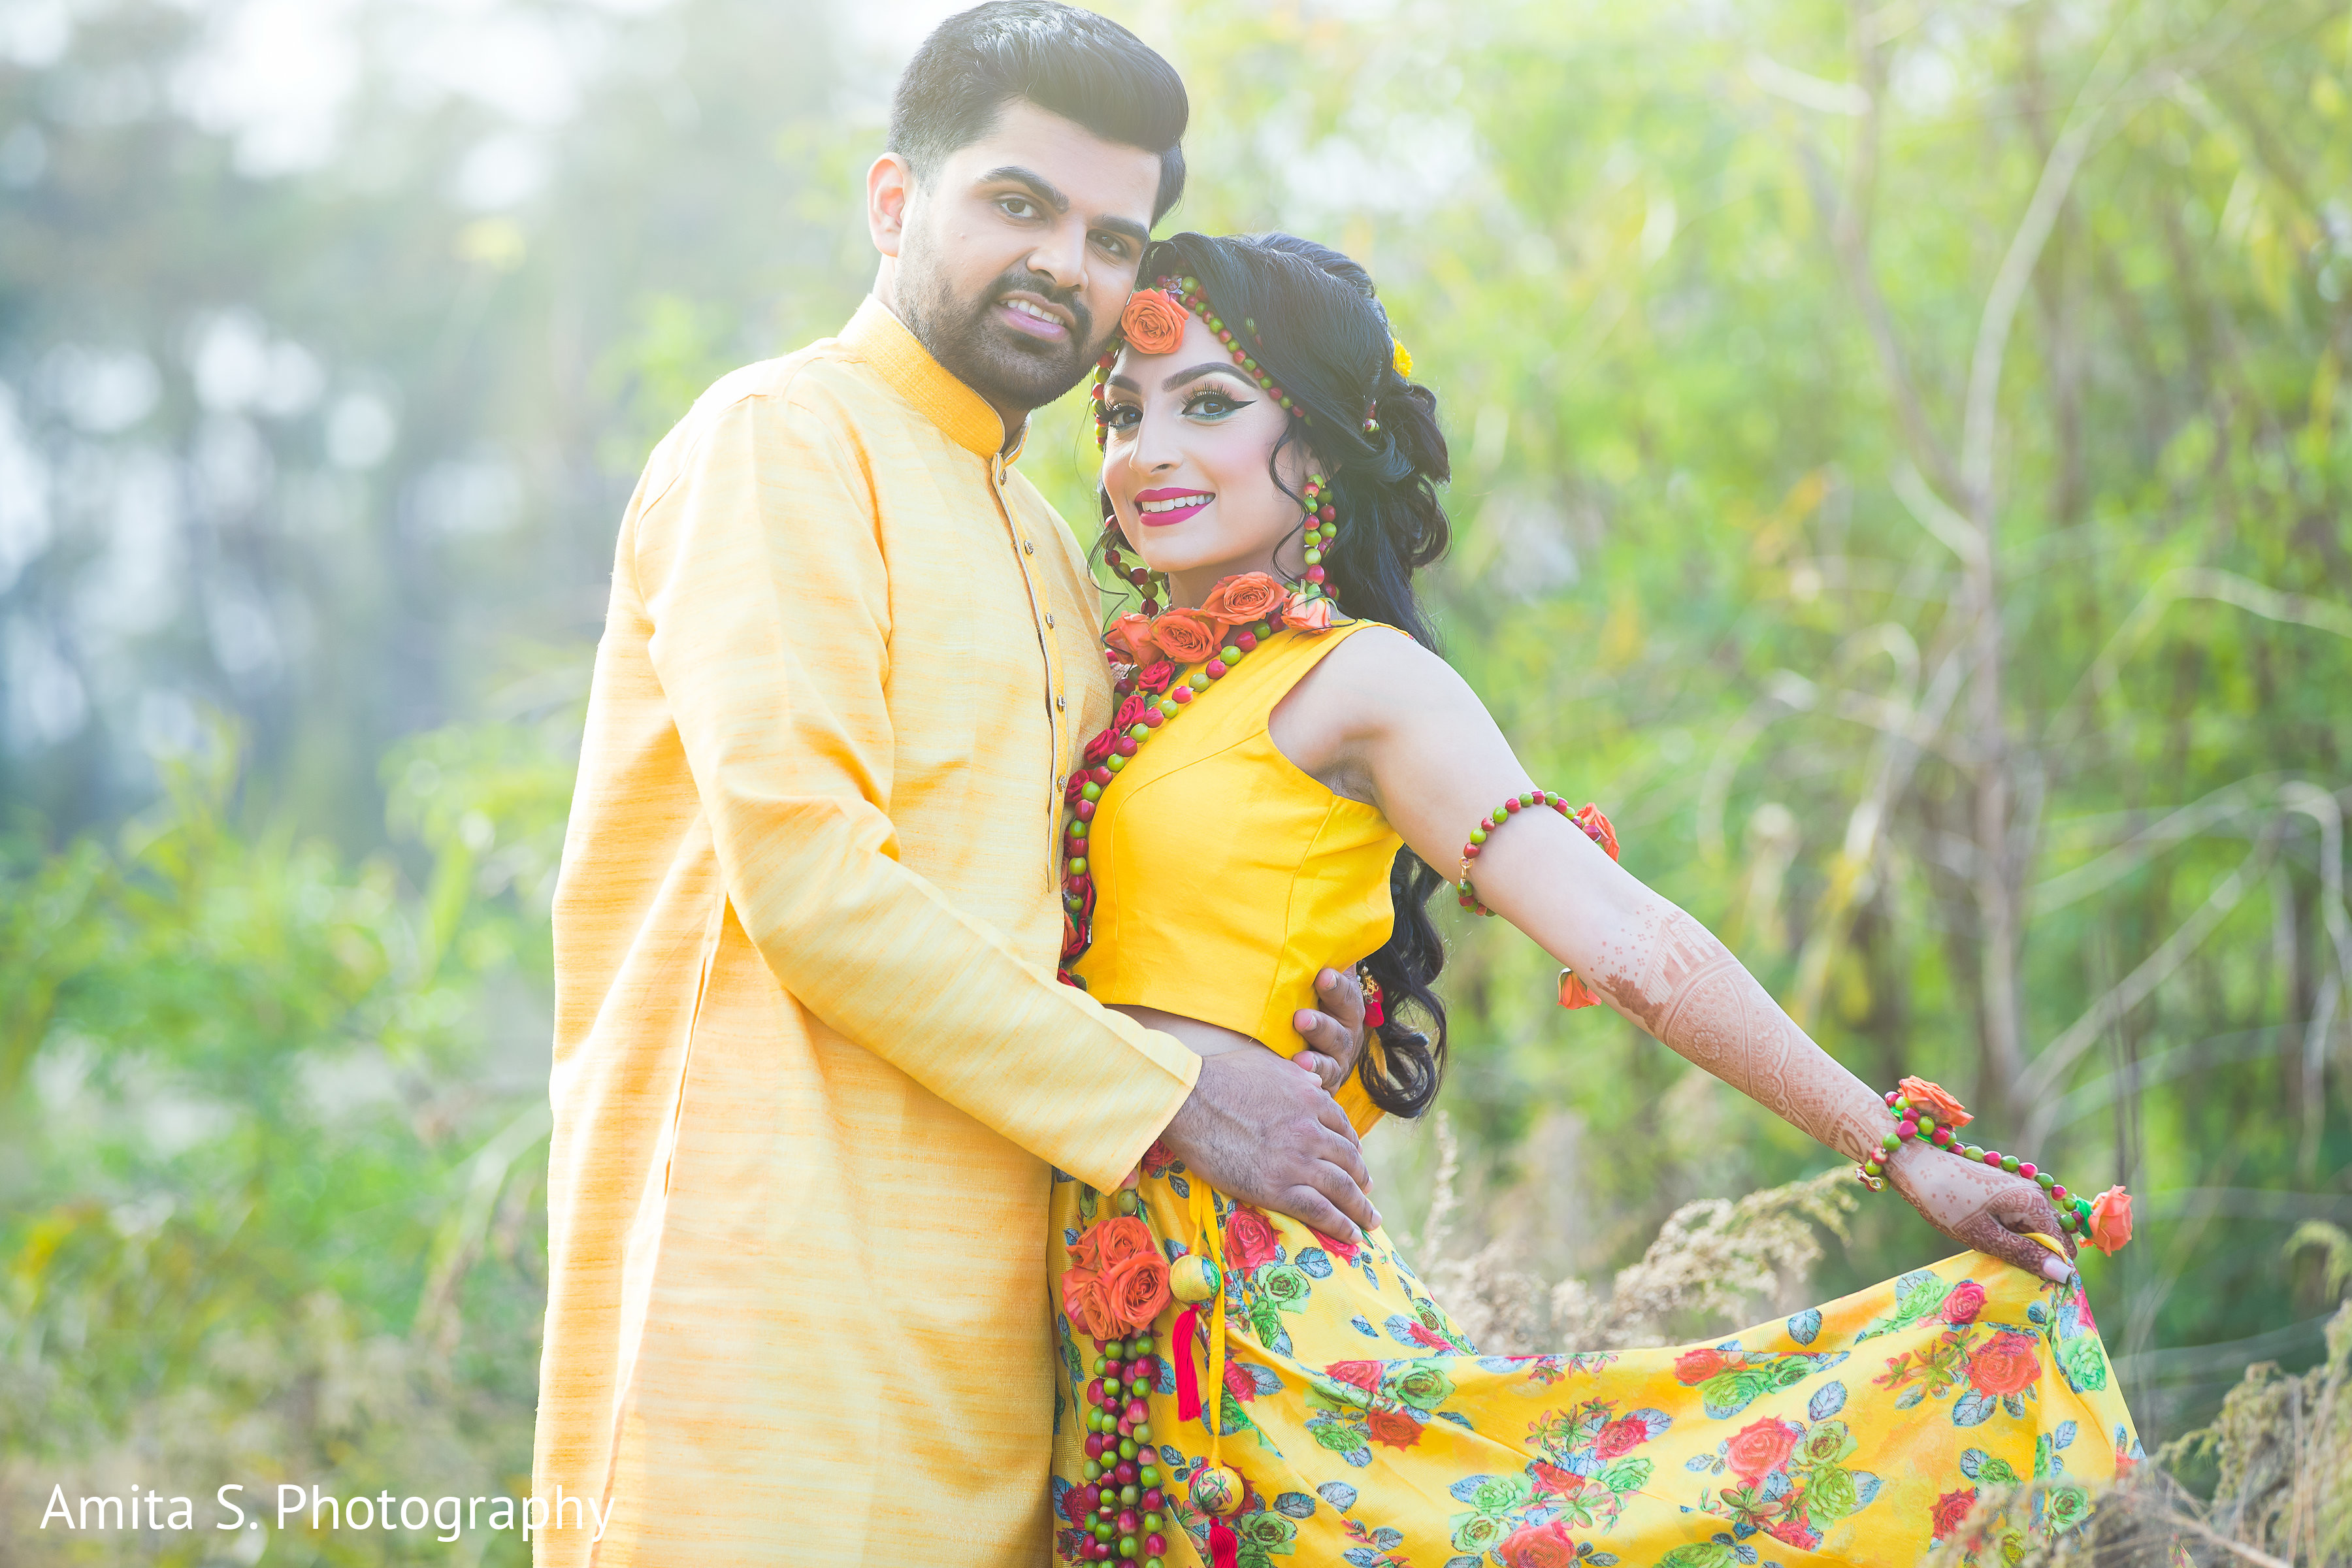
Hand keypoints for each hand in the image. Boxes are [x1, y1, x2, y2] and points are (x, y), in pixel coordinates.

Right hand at [1160, 1049, 1381, 1240]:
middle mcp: (1312, 1131)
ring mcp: (1297, 1161)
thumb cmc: (1220, 1077)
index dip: (1353, 1148)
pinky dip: (1340, 1225)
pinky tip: (1351, 1235)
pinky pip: (1319, 1211)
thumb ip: (1297, 1077)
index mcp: (1311, 1100)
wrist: (1189, 1100)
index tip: (1356, 1160)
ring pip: (1341, 1189)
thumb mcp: (1269, 1064)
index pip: (1343, 1129)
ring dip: (1360, 1208)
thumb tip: (1316, 1082)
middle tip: (1367, 1191)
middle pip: (1349, 1161)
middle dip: (1362, 1179)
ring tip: (1370, 1221)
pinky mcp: (1277, 1188)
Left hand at [1290, 967, 1369, 1093]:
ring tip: (1300, 1056)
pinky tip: (1299, 1076)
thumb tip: (1325, 912)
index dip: (1336, 985)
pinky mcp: (1327, 1081)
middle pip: (1341, 1027)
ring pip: (1332, 1057)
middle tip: (1300, 1018)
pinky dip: (1312, 1080)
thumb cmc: (1313, 1003)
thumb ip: (1326, 956)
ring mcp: (1339, 1059)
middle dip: (1322, 1022)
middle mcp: (1347, 1031)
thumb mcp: (1319, 981)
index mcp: (1346, 1003)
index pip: (1345, 992)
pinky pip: (1323, 1083)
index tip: (1322, 975)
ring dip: (1317, 1055)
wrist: (1314, 1049)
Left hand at [1885, 1140, 2076, 1282]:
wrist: (1915, 1166)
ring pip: (2034, 1230)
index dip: (2052, 1269)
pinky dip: (2010, 1235)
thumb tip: (2063, 1275)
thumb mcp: (1984, 1235)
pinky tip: (1988, 1240)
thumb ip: (2024, 1255)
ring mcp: (2019, 1190)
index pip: (2062, 1246)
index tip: (2032, 1285)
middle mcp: (2033, 1193)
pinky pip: (2019, 1221)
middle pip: (2051, 1238)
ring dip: (2021, 1247)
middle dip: (2037, 1258)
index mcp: (2034, 1202)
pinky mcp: (2005, 1192)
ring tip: (1994, 1255)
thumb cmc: (1946, 1201)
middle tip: (2008, 1270)